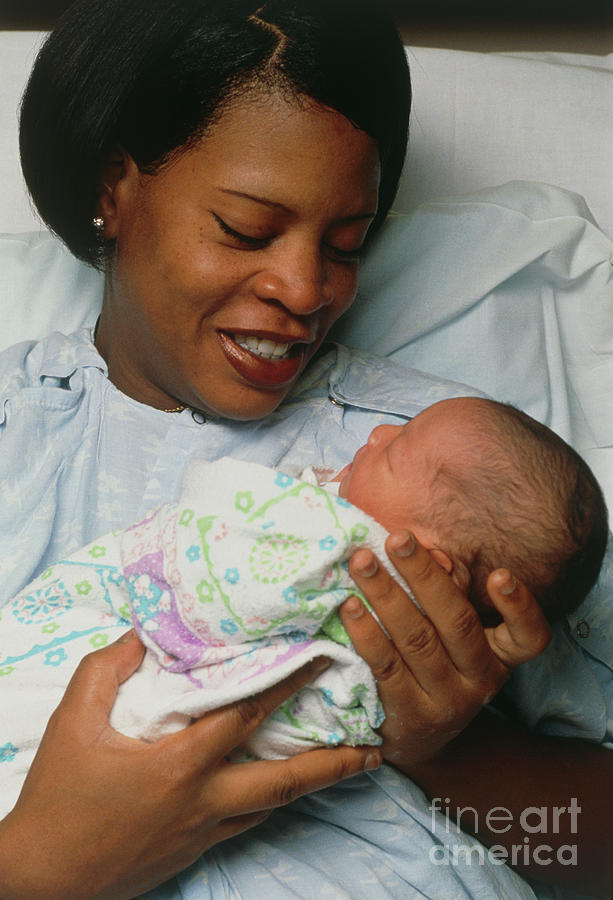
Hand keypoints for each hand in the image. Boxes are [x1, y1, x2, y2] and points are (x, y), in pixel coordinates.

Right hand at [0, 631, 379, 899]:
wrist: (43, 878)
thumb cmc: (58, 796)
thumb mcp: (72, 721)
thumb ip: (107, 669)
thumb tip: (142, 636)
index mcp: (179, 765)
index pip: (246, 716)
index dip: (287, 684)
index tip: (322, 660)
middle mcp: (204, 801)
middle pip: (285, 782)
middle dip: (334, 765)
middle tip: (374, 750)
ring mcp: (204, 832)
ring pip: (273, 807)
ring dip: (311, 784)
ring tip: (346, 766)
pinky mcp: (196, 851)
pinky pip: (247, 823)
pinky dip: (271, 802)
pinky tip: (280, 788)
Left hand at [340, 530, 549, 771]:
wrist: (418, 741)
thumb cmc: (435, 669)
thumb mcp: (451, 639)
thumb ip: (445, 599)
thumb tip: (431, 554)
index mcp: (499, 656)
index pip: (528, 637)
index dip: (519, 607)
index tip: (500, 574)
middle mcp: (479, 679)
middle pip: (456, 621)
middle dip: (424, 575)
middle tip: (397, 539)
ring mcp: (446, 701)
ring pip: (417, 639)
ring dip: (386, 595)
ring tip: (362, 563)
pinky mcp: (409, 715)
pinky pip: (386, 666)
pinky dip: (367, 633)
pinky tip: (350, 607)